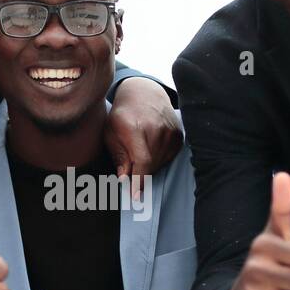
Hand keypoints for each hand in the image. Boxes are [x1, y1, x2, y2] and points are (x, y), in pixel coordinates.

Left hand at [106, 76, 182, 194]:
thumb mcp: (111, 134)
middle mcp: (156, 129)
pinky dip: (159, 159)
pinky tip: (150, 148)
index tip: (135, 196)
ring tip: (138, 153)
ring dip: (149, 167)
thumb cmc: (123, 115)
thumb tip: (124, 179)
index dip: (139, 181)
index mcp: (135, 127)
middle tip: (131, 173)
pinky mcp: (179, 133)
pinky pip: (169, 157)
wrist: (143, 93)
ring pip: (161, 163)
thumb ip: (118, 157)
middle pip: (151, 165)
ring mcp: (170, 131)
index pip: (142, 161)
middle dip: (140, 174)